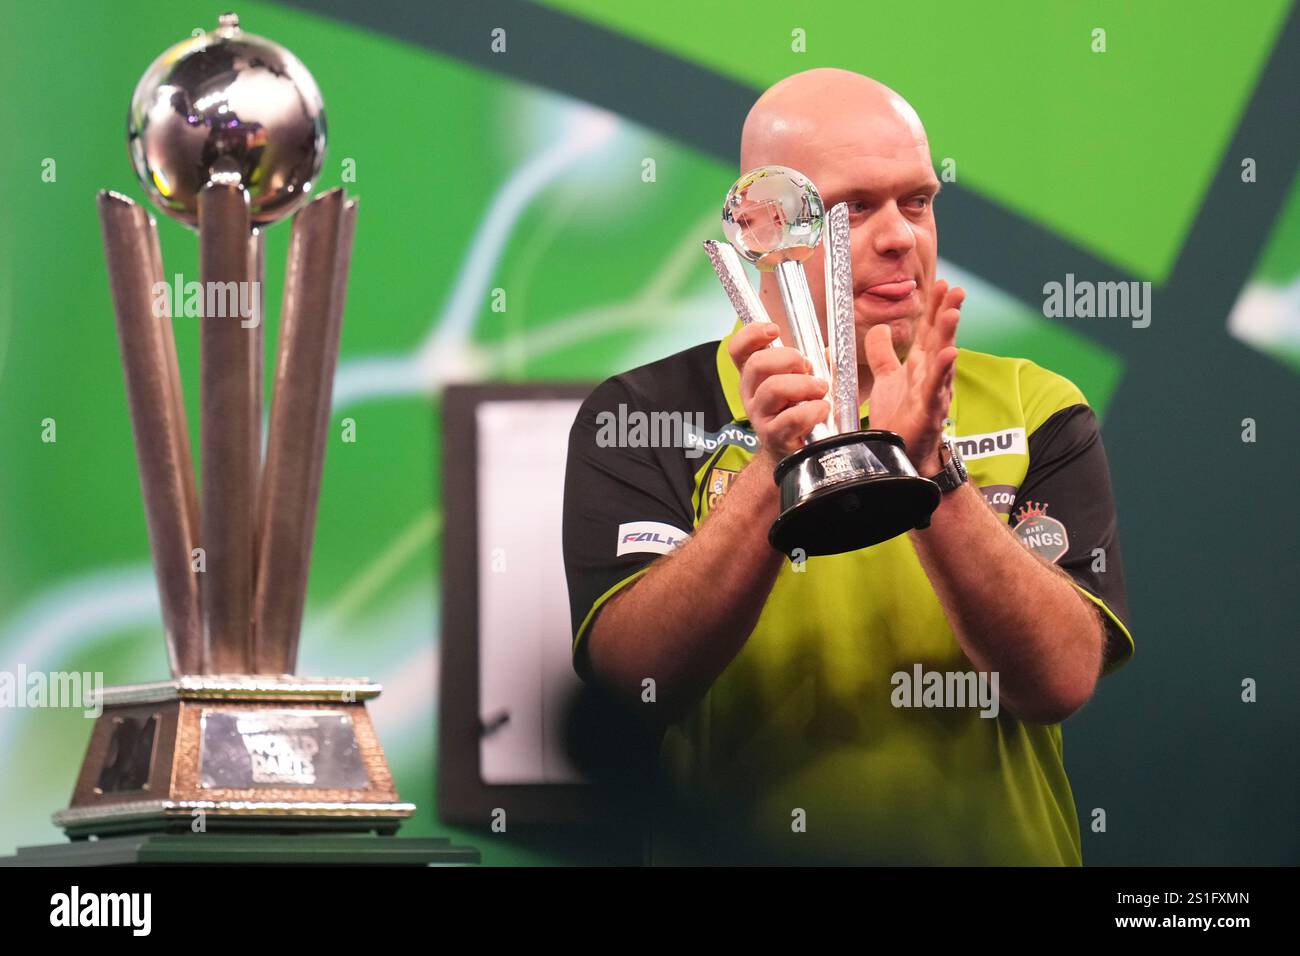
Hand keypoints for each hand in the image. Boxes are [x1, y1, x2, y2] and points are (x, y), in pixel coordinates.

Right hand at [727, 322, 829, 462]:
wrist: (798, 456)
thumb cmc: (802, 412)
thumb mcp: (804, 382)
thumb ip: (815, 365)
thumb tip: (828, 351)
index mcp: (755, 377)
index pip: (738, 350)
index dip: (752, 334)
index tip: (775, 330)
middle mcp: (751, 394)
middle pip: (757, 363)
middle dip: (788, 359)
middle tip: (807, 368)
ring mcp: (760, 416)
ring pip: (774, 388)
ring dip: (804, 385)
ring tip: (820, 390)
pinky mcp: (774, 437)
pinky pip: (791, 418)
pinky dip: (813, 410)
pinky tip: (822, 410)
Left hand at [864, 279, 964, 472]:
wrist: (900, 453)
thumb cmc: (899, 418)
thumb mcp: (887, 379)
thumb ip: (883, 354)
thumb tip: (879, 328)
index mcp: (920, 365)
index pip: (928, 330)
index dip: (934, 307)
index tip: (941, 284)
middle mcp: (930, 375)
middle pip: (940, 339)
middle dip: (947, 313)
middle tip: (955, 289)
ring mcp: (932, 392)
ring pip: (943, 360)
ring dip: (948, 336)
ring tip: (953, 313)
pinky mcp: (929, 412)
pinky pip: (936, 390)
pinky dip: (943, 372)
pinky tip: (949, 355)